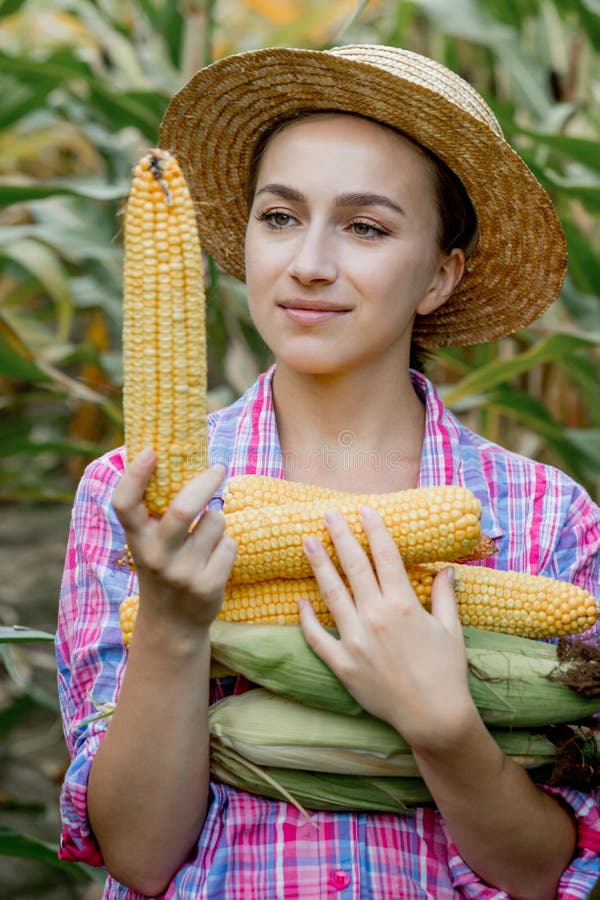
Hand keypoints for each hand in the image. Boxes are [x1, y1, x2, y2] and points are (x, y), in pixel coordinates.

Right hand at [112, 449, 236, 634]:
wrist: (171, 624)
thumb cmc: (163, 566)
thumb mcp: (149, 542)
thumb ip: (156, 510)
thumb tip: (172, 457)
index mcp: (137, 539)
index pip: (125, 504)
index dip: (134, 476)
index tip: (151, 451)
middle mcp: (155, 556)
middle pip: (183, 509)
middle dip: (206, 482)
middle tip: (218, 467)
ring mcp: (181, 573)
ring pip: (216, 522)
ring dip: (218, 520)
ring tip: (207, 536)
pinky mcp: (207, 586)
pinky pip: (229, 545)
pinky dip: (227, 544)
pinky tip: (214, 559)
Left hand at [299, 505, 477, 751]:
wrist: (434, 717)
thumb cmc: (446, 672)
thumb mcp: (451, 629)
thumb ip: (445, 596)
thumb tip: (448, 568)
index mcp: (404, 604)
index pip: (385, 556)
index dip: (374, 530)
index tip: (364, 510)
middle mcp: (377, 616)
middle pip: (355, 566)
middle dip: (340, 536)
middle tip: (328, 514)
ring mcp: (356, 640)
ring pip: (331, 593)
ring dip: (319, 564)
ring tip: (306, 542)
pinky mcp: (343, 664)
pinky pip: (317, 637)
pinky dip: (307, 619)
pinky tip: (300, 601)